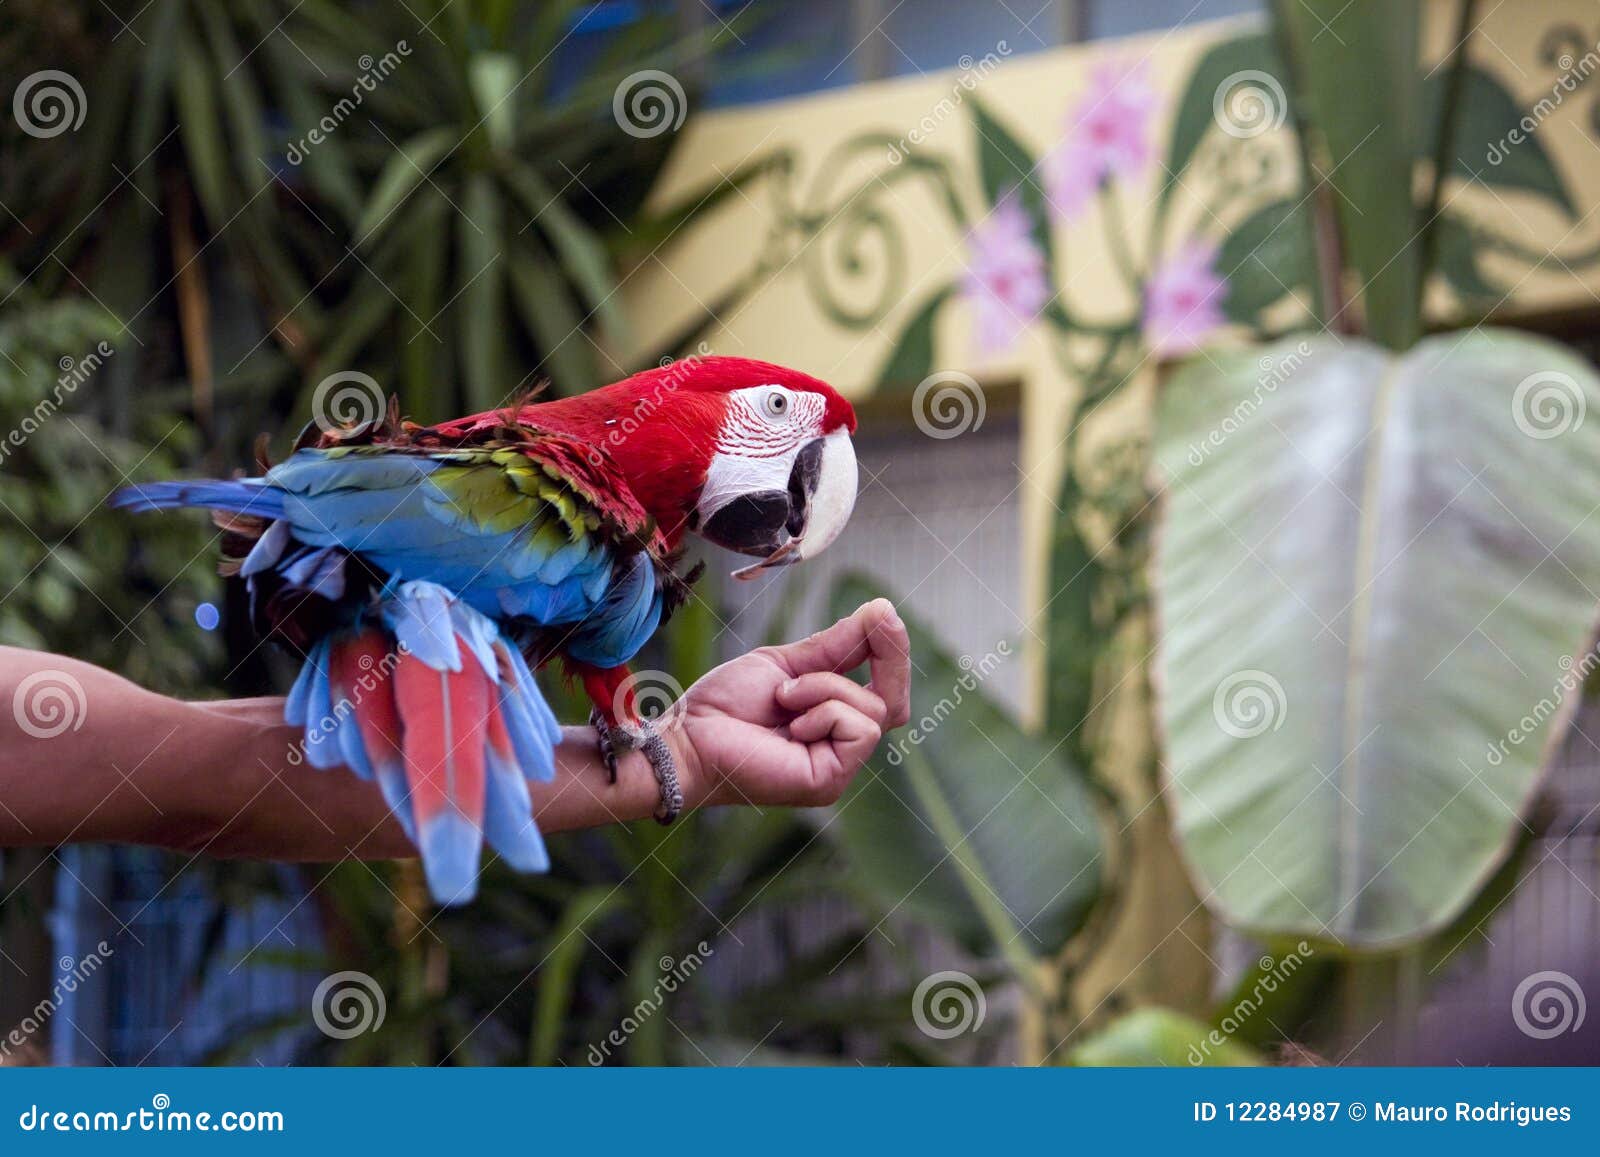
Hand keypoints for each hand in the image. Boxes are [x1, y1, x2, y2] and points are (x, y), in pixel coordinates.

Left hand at [666, 599, 911, 808]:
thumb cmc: (727, 704)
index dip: (892, 649)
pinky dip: (827, 710)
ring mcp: (838, 766)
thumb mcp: (787, 664)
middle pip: (895, 699)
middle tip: (878, 617)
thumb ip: (835, 647)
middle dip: (891, 655)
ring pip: (875, 708)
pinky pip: (861, 729)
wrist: (689, 735)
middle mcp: (840, 745)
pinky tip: (792, 722)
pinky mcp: (831, 780)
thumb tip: (882, 613)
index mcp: (832, 719)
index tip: (882, 611)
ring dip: (827, 686)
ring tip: (785, 695)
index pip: (885, 687)